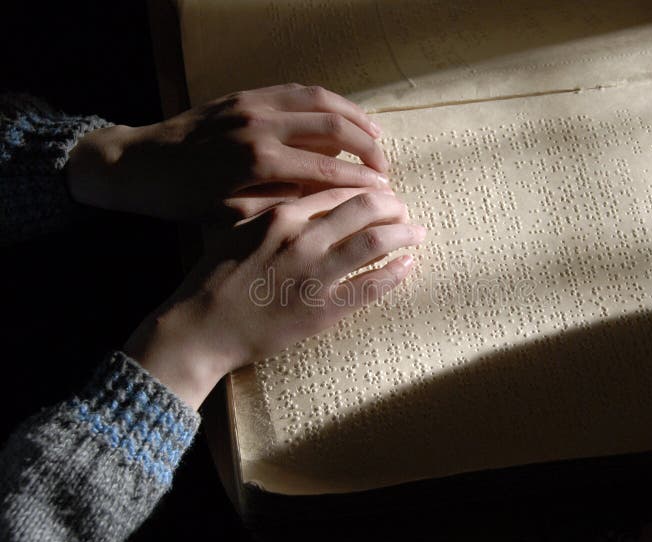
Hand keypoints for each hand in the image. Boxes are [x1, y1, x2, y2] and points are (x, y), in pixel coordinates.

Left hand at [66, 84, 388, 220]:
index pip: (325, 168)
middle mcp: (261, 125)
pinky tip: (343, 115)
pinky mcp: (247, 93)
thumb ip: (278, 208)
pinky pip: (298, 90)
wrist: (140, 163)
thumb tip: (320, 203)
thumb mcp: (228, 216)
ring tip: (377, 137)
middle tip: (385, 168)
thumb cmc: (184, 199)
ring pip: (320, 100)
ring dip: (354, 117)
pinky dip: (327, 101)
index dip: (360, 180)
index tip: (384, 192)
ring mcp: (254, 103)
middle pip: (332, 127)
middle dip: (367, 146)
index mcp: (257, 161)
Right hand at [123, 188, 425, 408]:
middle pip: (364, 208)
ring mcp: (315, 275)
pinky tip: (408, 265)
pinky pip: (370, 286)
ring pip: (375, 242)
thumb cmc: (215, 279)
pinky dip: (395, 273)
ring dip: (403, 233)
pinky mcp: (323, 310)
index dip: (364, 188)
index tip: (378, 191)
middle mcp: (302, 239)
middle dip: (392, 204)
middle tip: (403, 207)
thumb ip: (273, 213)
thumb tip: (310, 200)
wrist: (200, 329)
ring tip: (417, 232)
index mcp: (280, 215)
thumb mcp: (239, 230)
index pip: (336, 189)